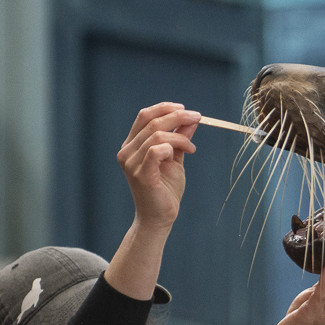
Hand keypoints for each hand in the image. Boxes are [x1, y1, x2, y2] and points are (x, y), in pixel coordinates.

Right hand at [118, 103, 199, 230]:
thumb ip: (180, 138)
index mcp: (132, 144)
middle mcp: (127, 151)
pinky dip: (172, 148)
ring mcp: (131, 163)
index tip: (185, 109)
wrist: (160, 217)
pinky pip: (155, 151)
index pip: (144, 116)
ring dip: (180, 138)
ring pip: (157, 136)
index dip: (165, 108)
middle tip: (197, 118)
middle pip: (151, 122)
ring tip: (191, 148)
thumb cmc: (165, 189)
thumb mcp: (175, 158)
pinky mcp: (141, 174)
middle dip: (178, 117)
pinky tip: (181, 154)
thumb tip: (191, 120)